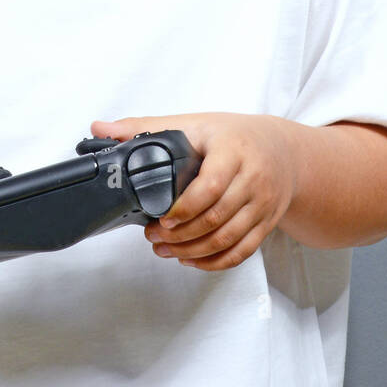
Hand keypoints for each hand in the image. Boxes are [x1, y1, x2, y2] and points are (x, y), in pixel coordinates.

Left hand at [90, 114, 296, 270]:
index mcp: (233, 149)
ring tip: (165, 250)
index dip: (183, 209)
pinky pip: (242, 252)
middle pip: (216, 218)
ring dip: (192, 252)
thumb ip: (145, 126)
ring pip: (227, 239)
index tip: (160, 218)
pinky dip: (214, 262)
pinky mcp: (266, 223)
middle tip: (152, 237)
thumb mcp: (194, 124)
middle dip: (180, 235)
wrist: (285, 151)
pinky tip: (191, 260)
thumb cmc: (234, 136)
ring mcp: (262, 203)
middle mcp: (253, 177)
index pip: (210, 185)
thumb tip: (100, 127)